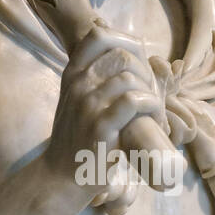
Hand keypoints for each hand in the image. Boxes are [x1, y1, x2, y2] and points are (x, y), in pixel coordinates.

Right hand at [42, 23, 163, 209]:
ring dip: (150, 92)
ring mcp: (88, 105)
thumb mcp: (74, 102)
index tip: (138, 62)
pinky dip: (151, 107)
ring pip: (130, 78)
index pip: (98, 36)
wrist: (59, 178)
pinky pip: (133, 102)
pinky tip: (154, 119)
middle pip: (123, 56)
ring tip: (154, 111)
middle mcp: (78, 86)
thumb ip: (89, 80)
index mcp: (72, 76)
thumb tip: (119, 55)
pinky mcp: (101, 126)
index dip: (125, 42)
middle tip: (150, 95)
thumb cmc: (75, 141)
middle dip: (145, 72)